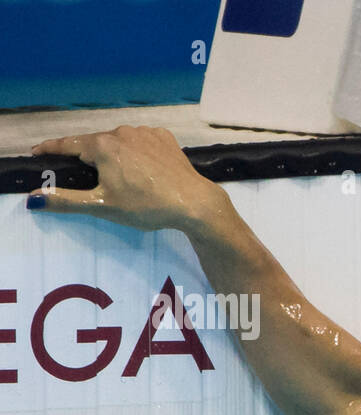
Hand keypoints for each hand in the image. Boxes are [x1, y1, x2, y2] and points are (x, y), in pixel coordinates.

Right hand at [28, 126, 226, 232]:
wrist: (194, 203)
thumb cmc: (147, 206)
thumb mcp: (103, 206)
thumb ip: (66, 200)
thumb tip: (35, 198)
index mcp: (103, 146)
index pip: (69, 144)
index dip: (52, 149)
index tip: (38, 152)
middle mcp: (122, 132)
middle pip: (96, 144)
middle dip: (89, 158)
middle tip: (90, 177)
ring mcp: (145, 132)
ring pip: (119, 142)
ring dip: (115, 155)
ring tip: (123, 178)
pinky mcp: (164, 137)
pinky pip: (142, 142)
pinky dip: (137, 153)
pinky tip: (144, 170)